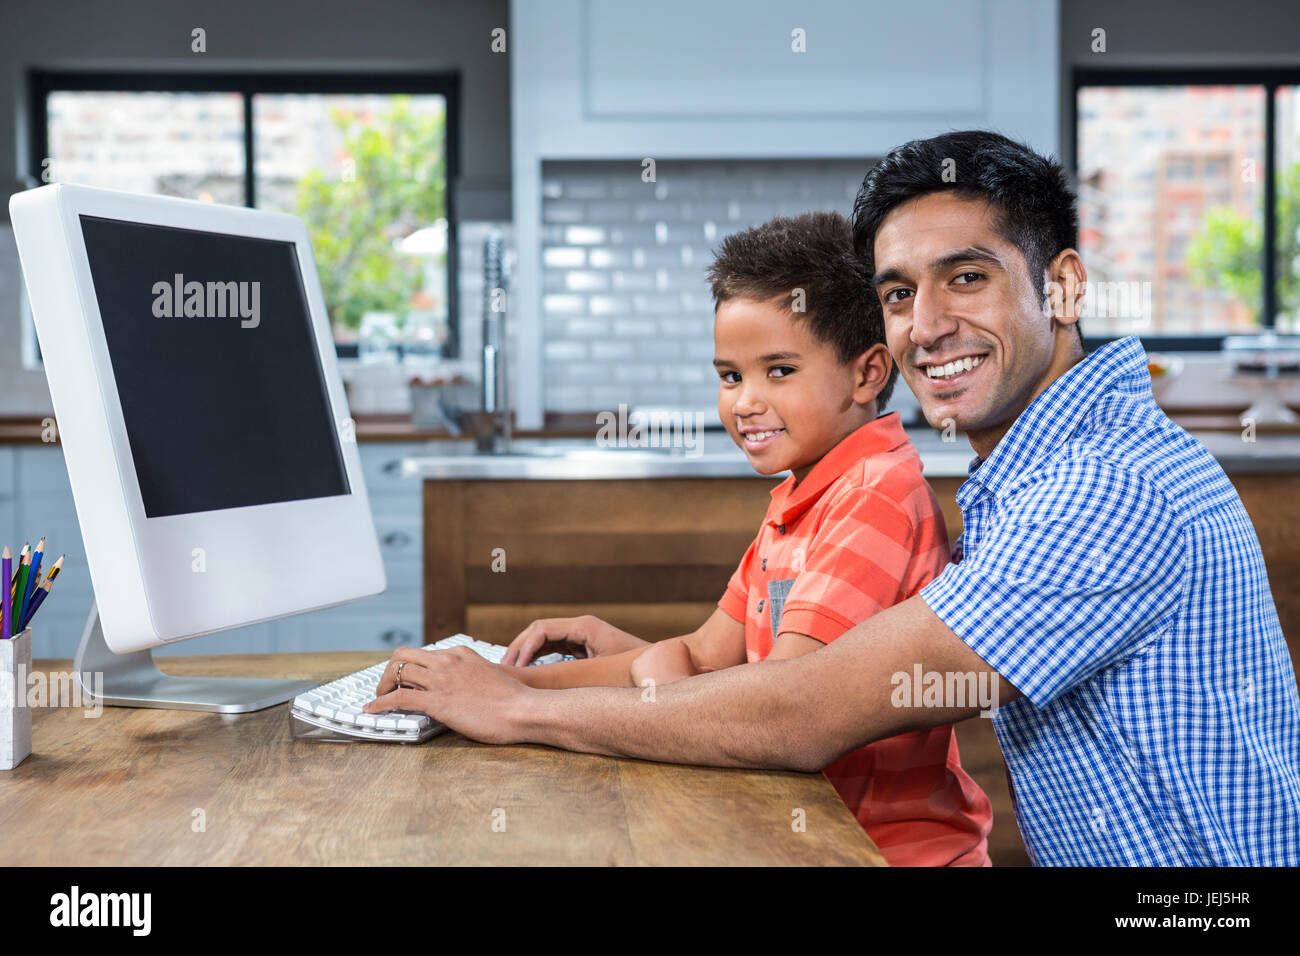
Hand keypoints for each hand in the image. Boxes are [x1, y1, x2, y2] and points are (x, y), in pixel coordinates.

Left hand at [363, 646, 532, 744]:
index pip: (425, 654)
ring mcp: (441, 679)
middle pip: (404, 655)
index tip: (405, 679)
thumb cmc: (514, 700)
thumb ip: (473, 675)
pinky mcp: (437, 701)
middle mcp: (448, 661)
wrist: (524, 709)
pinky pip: (399, 698)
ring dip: (382, 686)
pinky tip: (373, 710)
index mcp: (461, 654)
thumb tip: (463, 687)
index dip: (410, 668)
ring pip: (397, 671)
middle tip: (386, 686)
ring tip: (378, 699)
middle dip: (390, 670)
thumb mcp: (491, 676)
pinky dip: (380, 703)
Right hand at [502, 614, 648, 666]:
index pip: (542, 629)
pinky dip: (538, 658)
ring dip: (526, 654)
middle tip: (503, 671)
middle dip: (519, 649)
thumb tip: (536, 683)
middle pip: (539, 631)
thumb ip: (566, 677)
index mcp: (584, 627)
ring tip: (510, 673)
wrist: (661, 670)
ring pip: (544, 639)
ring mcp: (582, 636)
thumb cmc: (636, 672)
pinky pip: (554, 648)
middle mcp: (581, 627)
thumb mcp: (598, 676)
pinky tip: (528, 674)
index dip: (523, 647)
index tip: (513, 668)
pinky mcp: (583, 646)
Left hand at [629, 638, 713, 687]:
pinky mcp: (637, 664)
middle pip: (660, 658)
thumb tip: (713, 670)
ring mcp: (648, 653)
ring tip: (659, 684)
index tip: (677, 676)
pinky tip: (649, 684)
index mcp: (678, 645)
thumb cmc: (688, 688)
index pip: (673, 655)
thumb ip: (704, 672)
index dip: (676, 668)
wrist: (672, 699)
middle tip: (667, 681)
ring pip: (649, 664)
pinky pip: (638, 670)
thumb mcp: (697, 679)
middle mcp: (661, 645)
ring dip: (652, 672)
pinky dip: (641, 678)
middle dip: (663, 668)